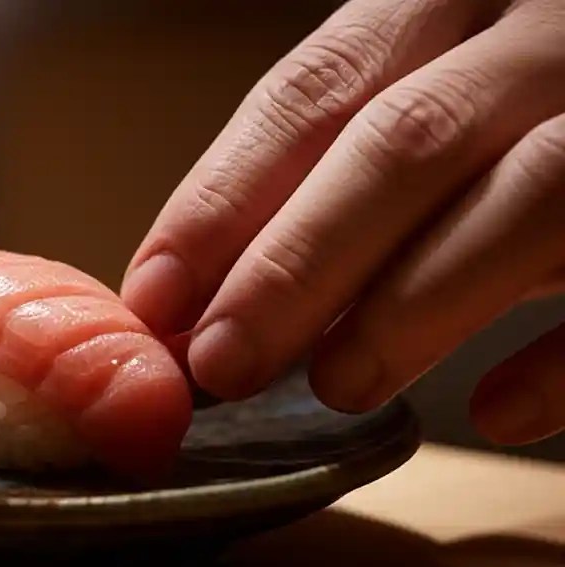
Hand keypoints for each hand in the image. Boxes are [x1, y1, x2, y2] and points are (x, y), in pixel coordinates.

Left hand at [122, 0, 564, 444]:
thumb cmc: (526, 111)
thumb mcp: (436, 95)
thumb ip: (340, 166)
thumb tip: (194, 298)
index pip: (316, 88)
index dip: (225, 197)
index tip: (156, 298)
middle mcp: (547, 30)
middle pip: (407, 139)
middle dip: (299, 262)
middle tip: (223, 365)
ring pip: (530, 192)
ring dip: (415, 303)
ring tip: (336, 387)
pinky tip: (499, 413)